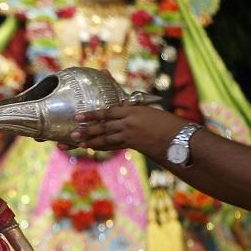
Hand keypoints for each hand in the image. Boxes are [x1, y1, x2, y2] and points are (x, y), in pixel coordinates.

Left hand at [61, 106, 186, 154]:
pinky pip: (114, 146)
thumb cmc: (165, 121)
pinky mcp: (133, 145)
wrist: (178, 138)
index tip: (78, 117)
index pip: (107, 112)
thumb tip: (121, 102)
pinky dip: (102, 146)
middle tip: (72, 134)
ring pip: (106, 139)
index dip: (92, 115)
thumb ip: (132, 107)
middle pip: (103, 127)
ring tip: (77, 143)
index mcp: (132, 111)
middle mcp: (129, 123)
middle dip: (86, 131)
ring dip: (90, 141)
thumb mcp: (148, 110)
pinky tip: (92, 147)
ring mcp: (131, 135)